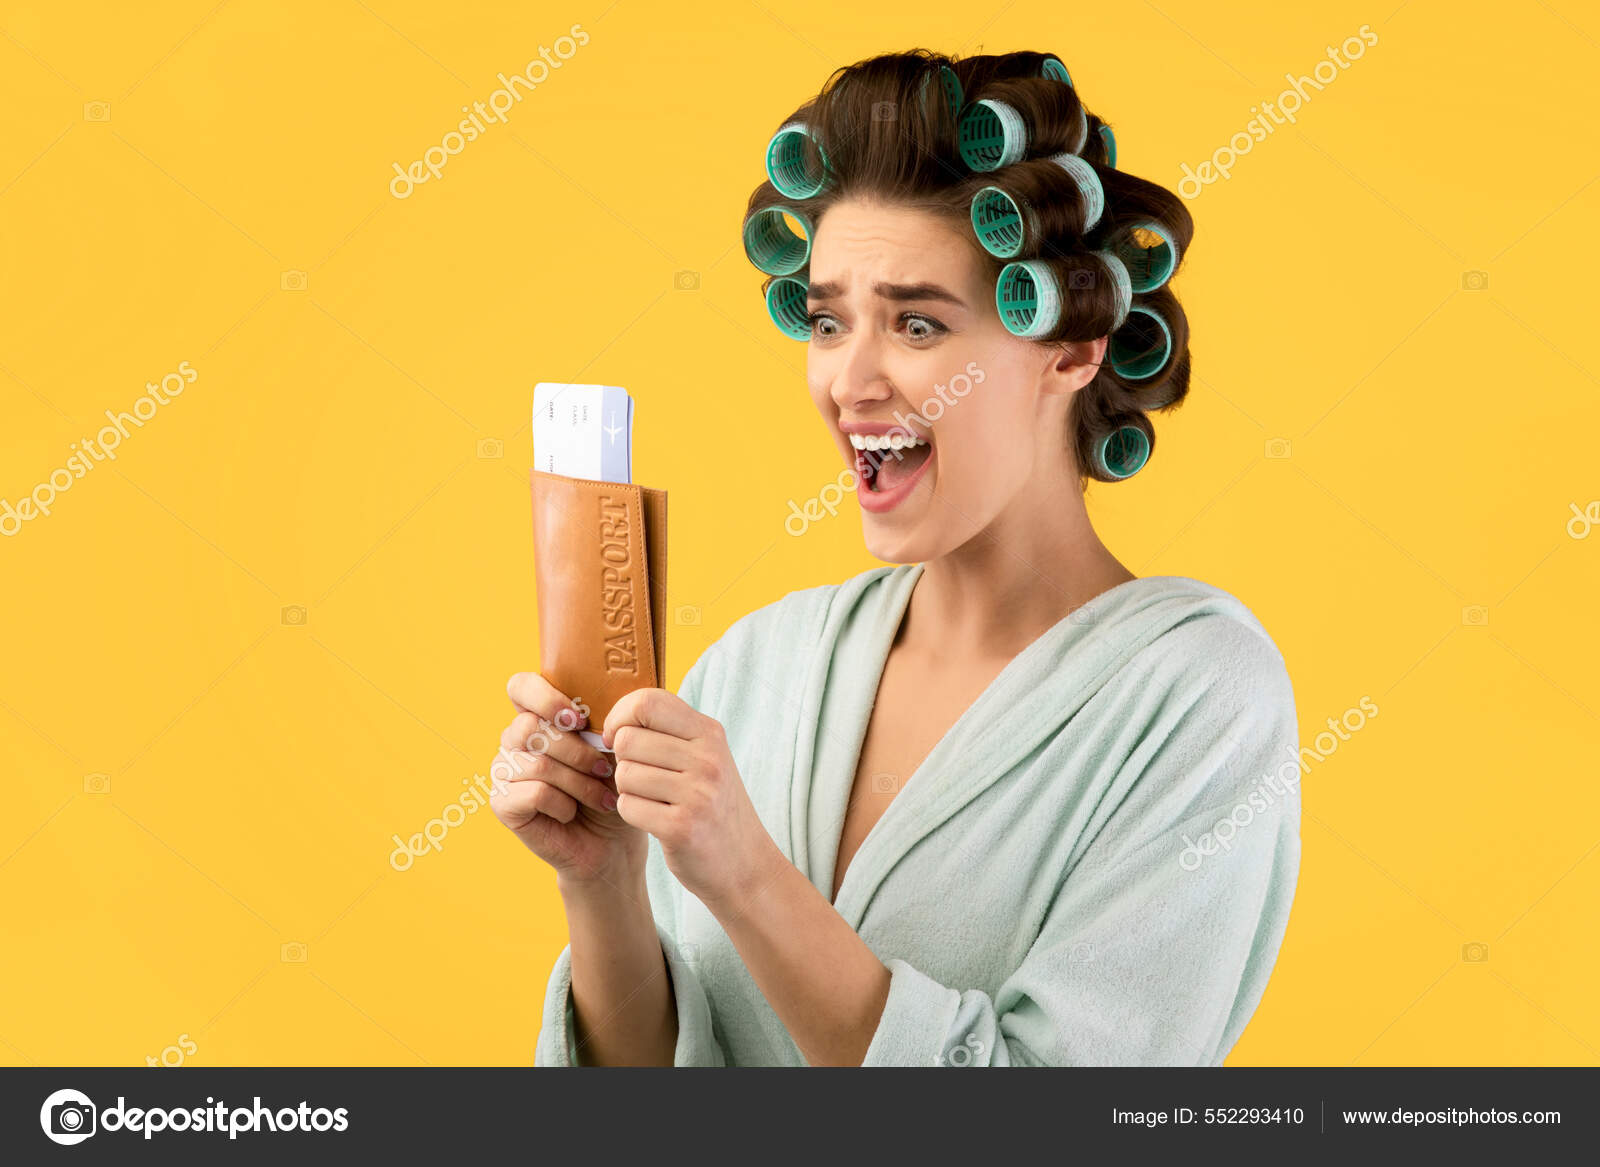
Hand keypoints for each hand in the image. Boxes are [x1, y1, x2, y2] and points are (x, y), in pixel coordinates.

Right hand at [491, 672, 646, 888]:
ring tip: (599, 798)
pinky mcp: (502, 803)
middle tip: (604, 771)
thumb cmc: (612, 788)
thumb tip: (604, 706)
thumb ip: (600, 721)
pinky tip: (571, 813)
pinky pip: (534, 793)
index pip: (521, 686)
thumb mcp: (611, 748)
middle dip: (577, 751)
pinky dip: (563, 805)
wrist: (611, 842)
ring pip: (538, 764)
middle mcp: (514, 740)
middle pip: (531, 726)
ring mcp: (503, 771)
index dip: (546, 697)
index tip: (579, 719)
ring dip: (578, 783)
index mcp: (537, 717)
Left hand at [602, 688, 782, 913]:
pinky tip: (654, 820)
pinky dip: (631, 813)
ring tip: (652, 800)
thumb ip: (669, 733)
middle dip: (621, 759)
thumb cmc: (714, 807)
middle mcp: (708, 759)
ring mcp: (697, 793)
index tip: (617, 736)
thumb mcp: (705, 759)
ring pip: (624, 773)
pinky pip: (627, 805)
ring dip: (626, 789)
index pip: (648, 701)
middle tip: (641, 777)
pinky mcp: (682, 827)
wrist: (745, 864)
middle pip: (628, 739)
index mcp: (710, 733)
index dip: (620, 716)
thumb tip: (615, 719)